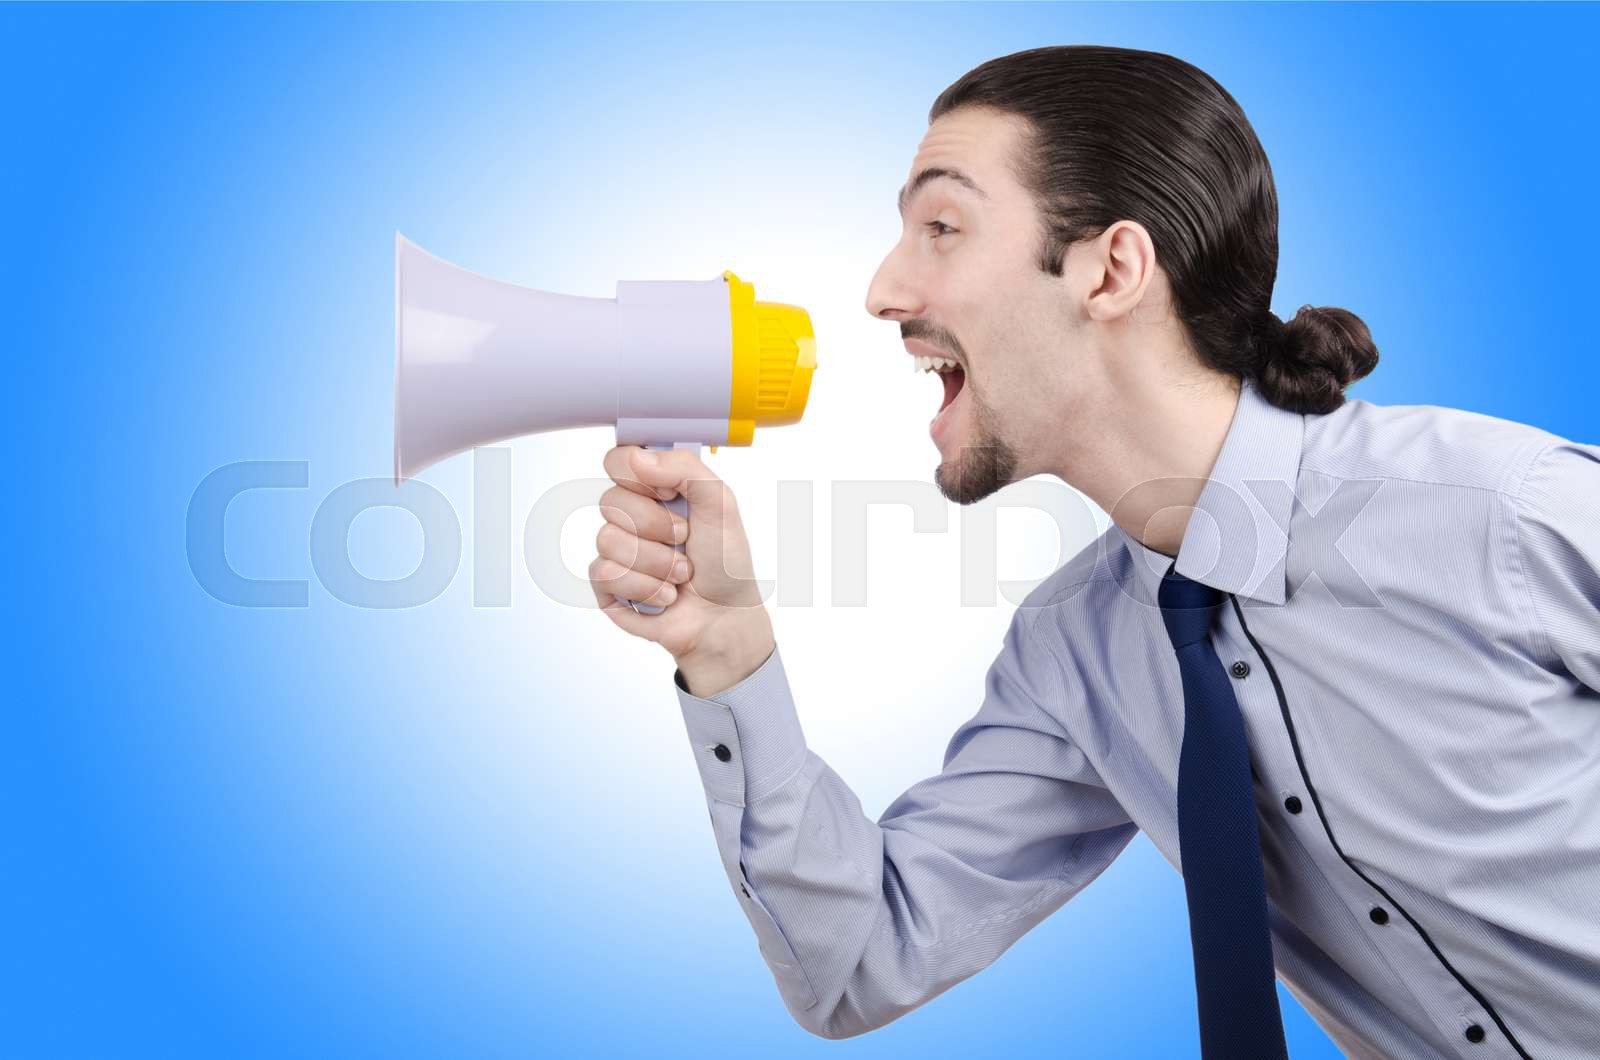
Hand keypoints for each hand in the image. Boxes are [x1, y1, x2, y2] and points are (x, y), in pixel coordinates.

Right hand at [589, 445, 774, 694]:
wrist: (724, 616)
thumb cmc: (725, 561)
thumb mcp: (721, 503)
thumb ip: (685, 467)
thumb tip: (638, 457)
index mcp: (655, 488)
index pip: (618, 460)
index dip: (636, 475)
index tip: (669, 492)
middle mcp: (631, 516)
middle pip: (610, 501)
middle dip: (656, 526)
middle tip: (684, 539)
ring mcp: (616, 550)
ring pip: (607, 540)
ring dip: (656, 562)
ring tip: (680, 574)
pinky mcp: (607, 584)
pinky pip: (604, 573)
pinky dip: (644, 587)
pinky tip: (664, 595)